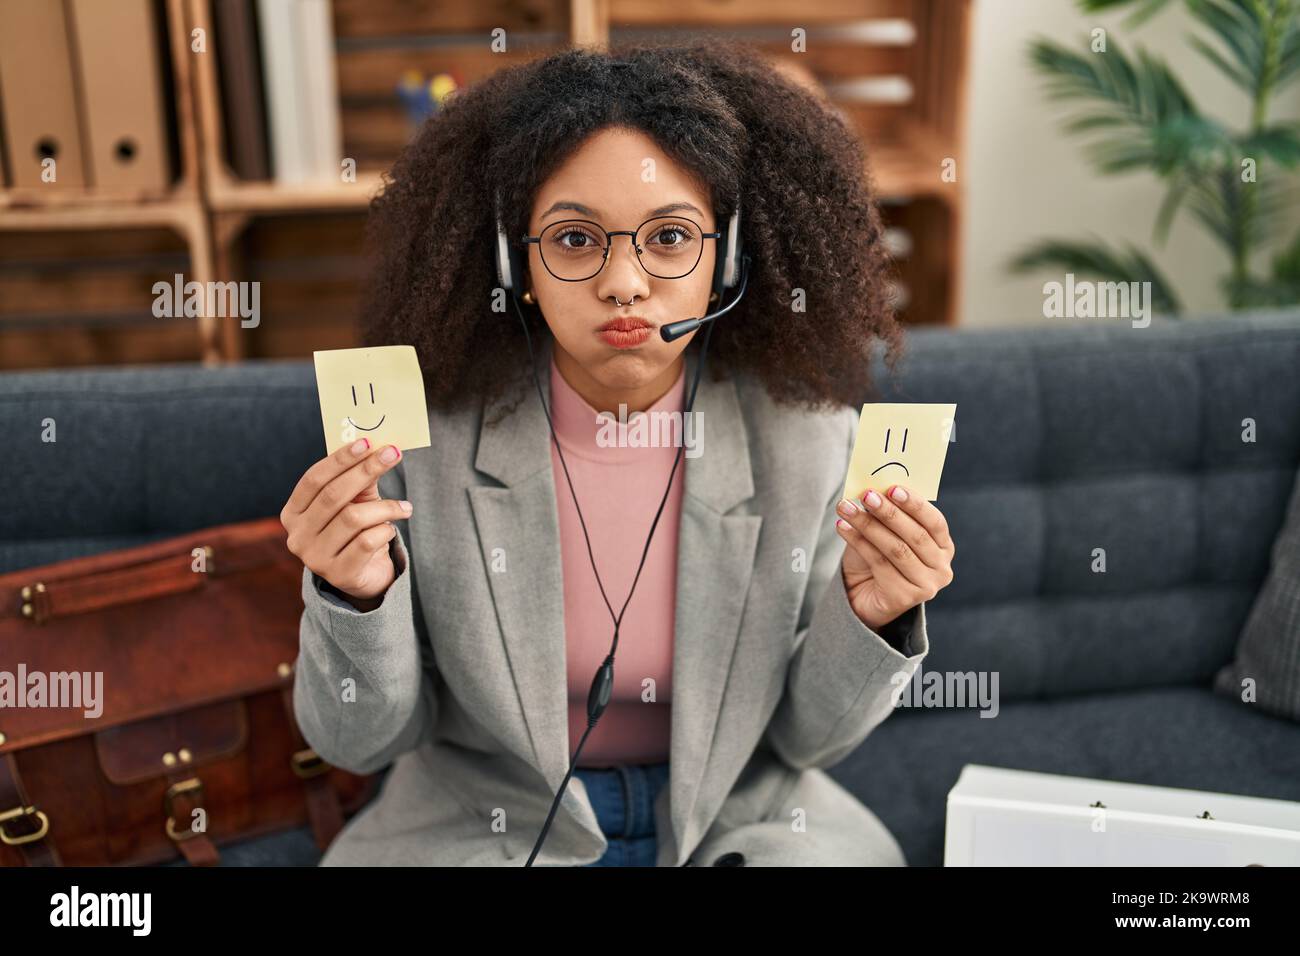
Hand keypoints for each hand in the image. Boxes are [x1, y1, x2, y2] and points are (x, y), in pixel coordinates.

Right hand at [280, 438, 411, 607]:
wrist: (365, 574)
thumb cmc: (356, 530)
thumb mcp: (355, 502)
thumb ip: (360, 479)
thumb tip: (378, 449)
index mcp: (293, 512)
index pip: (313, 479)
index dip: (339, 459)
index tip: (367, 442)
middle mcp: (297, 536)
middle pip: (333, 495)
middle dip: (366, 471)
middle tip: (393, 455)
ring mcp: (315, 558)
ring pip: (353, 518)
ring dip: (385, 507)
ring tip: (405, 507)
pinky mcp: (339, 575)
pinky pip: (367, 542)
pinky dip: (385, 530)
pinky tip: (392, 529)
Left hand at [834, 483, 954, 632]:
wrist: (864, 596)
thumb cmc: (878, 558)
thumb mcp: (887, 533)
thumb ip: (888, 514)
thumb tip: (874, 488)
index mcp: (944, 547)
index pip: (935, 522)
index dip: (915, 504)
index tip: (892, 489)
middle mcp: (941, 568)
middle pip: (915, 535)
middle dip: (889, 513)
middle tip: (867, 495)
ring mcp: (926, 586)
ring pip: (896, 549)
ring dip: (868, 525)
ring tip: (846, 508)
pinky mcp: (905, 598)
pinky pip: (879, 564)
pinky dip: (858, 542)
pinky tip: (842, 527)